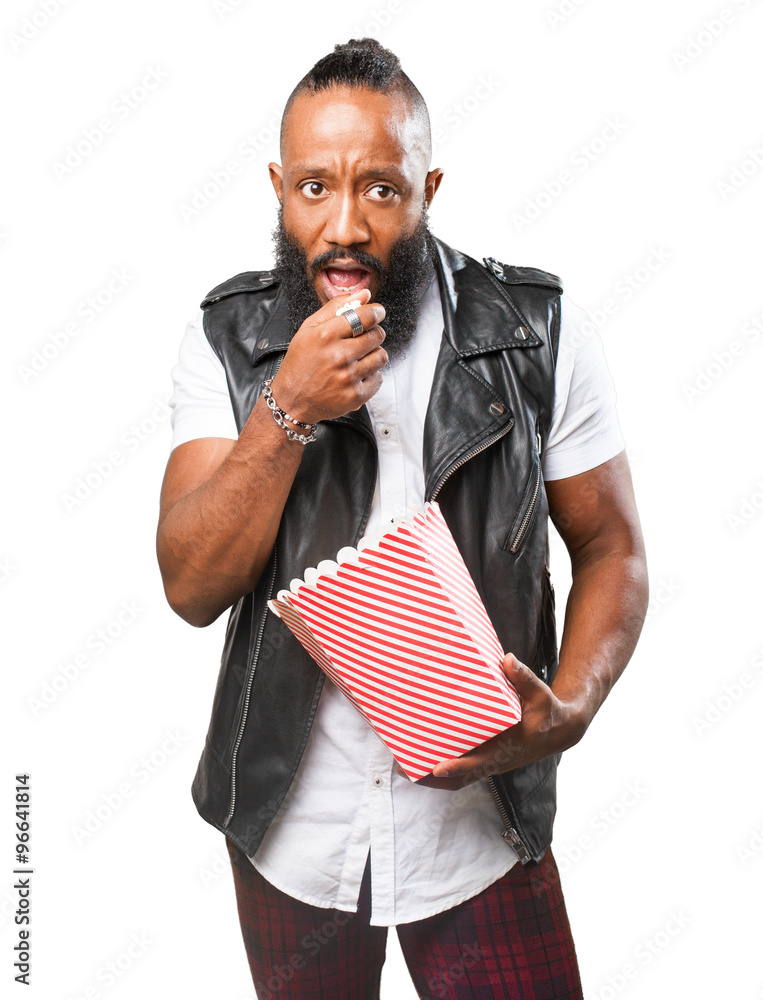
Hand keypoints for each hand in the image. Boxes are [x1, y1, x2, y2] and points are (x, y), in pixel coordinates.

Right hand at [269, 287, 387, 424]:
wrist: (291, 401)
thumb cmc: (300, 363)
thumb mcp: (308, 329)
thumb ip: (336, 308)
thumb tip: (364, 295)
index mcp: (326, 335)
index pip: (366, 316)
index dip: (376, 312)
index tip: (377, 313)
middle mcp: (339, 356)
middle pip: (377, 335)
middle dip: (373, 334)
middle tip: (362, 339)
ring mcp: (348, 377)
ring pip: (381, 356)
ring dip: (373, 355)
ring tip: (357, 359)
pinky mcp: (356, 396)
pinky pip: (379, 378)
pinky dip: (370, 376)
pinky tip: (355, 376)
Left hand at [397, 653, 588, 789]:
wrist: (560, 730)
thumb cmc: (548, 711)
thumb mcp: (540, 693)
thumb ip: (523, 677)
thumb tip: (507, 660)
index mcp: (506, 749)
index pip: (478, 763)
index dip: (457, 766)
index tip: (436, 767)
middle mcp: (495, 761)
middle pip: (460, 779)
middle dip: (432, 779)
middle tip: (404, 769)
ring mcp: (491, 762)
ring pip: (459, 778)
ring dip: (434, 777)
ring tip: (406, 766)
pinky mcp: (488, 758)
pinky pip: (464, 769)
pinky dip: (445, 769)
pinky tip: (426, 756)